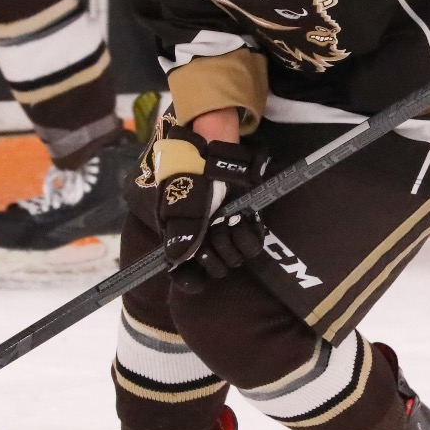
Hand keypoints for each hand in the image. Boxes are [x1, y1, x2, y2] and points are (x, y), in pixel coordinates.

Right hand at [149, 119, 267, 279]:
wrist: (214, 147)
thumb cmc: (190, 172)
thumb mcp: (178, 201)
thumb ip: (179, 232)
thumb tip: (177, 260)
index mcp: (182, 237)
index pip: (183, 273)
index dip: (189, 281)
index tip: (196, 282)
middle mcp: (204, 238)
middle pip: (213, 269)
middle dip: (214, 257)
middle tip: (212, 234)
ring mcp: (226, 231)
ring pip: (233, 260)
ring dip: (231, 245)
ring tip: (226, 224)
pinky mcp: (247, 222)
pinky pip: (252, 246)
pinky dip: (248, 238)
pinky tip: (242, 223)